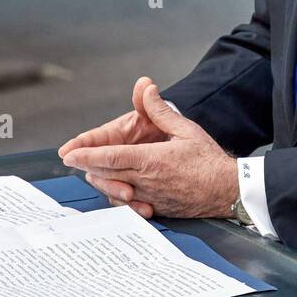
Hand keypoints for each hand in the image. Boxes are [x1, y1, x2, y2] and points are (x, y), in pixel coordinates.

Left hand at [61, 82, 239, 219]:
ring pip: (114, 191)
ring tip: (92, 171)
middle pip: (106, 175)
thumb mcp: (186, 129)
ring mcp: (150, 197)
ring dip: (101, 181)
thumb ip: (160, 111)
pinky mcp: (156, 208)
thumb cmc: (209, 160)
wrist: (228, 189)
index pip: (111, 157)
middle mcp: (147, 180)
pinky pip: (129, 204)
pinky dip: (118, 196)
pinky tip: (117, 189)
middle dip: (86, 167)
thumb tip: (146, 89)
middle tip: (72, 159)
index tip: (68, 154)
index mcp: (152, 159)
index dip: (87, 156)